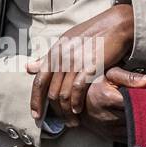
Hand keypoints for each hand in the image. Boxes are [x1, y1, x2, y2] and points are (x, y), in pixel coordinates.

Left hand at [26, 4, 134, 123]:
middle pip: (50, 91)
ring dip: (66, 111)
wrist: (116, 24)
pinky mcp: (90, 66)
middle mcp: (62, 57)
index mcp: (54, 52)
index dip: (35, 101)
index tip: (36, 115)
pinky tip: (78, 110)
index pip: (39, 81)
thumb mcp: (66, 42)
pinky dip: (77, 103)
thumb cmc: (93, 33)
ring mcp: (75, 62)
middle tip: (60, 122)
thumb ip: (48, 57)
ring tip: (71, 121)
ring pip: (63, 94)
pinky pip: (78, 90)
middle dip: (54, 111)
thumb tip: (29, 67)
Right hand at [81, 66, 145, 140]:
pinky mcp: (111, 136)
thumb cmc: (95, 85)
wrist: (79, 101)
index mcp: (108, 99)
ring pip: (135, 129)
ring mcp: (109, 128)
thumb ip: (131, 77)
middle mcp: (108, 116)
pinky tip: (140, 123)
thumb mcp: (110, 75)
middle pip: (137, 117)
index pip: (137, 103)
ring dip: (144, 123)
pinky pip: (130, 137)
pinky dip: (138, 131)